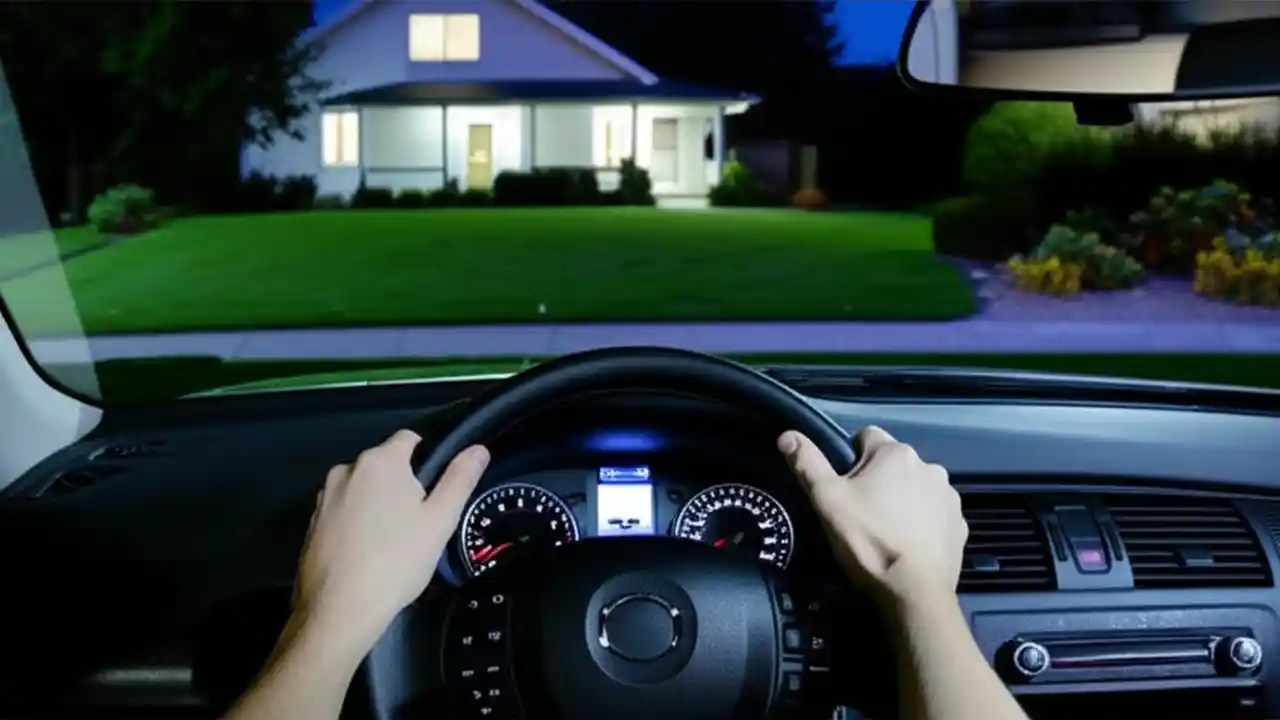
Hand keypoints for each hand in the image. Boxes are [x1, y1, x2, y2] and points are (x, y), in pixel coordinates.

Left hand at [295, 430, 488, 649]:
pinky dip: (354, 522)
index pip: (410, 439)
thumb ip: (459, 479)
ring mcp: (323, 496)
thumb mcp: (440, 521)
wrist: (339, 609)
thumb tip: (478, 449)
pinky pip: (341, 511)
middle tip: (418, 523)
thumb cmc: (397, 561)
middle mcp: (347, 469)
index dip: (428, 457)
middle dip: (401, 484)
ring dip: (376, 503)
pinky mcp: (310, 523)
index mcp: (381, 461)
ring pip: (361, 489)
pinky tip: (364, 552)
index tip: (436, 489)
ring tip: (390, 541)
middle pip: (384, 465)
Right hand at [778, 426, 966, 605]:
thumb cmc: (867, 540)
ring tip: (886, 531)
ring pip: (916, 487)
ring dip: (902, 498)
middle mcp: (929, 465)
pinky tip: (909, 544)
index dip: (848, 459)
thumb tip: (788, 435)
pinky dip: (922, 522)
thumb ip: (807, 463)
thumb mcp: (827, 500)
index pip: (865, 437)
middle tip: (860, 512)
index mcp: (896, 453)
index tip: (843, 488)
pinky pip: (934, 513)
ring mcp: (949, 496)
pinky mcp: (960, 524)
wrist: (914, 592)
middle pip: (892, 463)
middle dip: (877, 479)